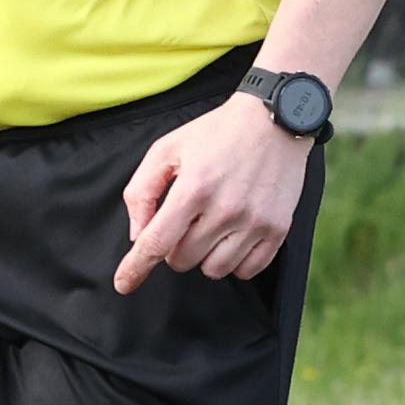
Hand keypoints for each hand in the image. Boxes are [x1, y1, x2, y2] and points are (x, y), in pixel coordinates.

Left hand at [117, 94, 313, 291]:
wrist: (275, 120)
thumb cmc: (215, 133)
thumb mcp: (165, 150)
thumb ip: (141, 191)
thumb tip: (138, 234)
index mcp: (193, 189)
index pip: (156, 243)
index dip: (135, 268)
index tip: (124, 284)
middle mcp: (226, 210)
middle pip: (183, 260)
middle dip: (174, 249)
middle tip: (183, 224)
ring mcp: (255, 221)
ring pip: (215, 269)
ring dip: (204, 256)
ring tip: (209, 230)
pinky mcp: (279, 228)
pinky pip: (248, 269)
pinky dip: (234, 262)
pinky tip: (231, 240)